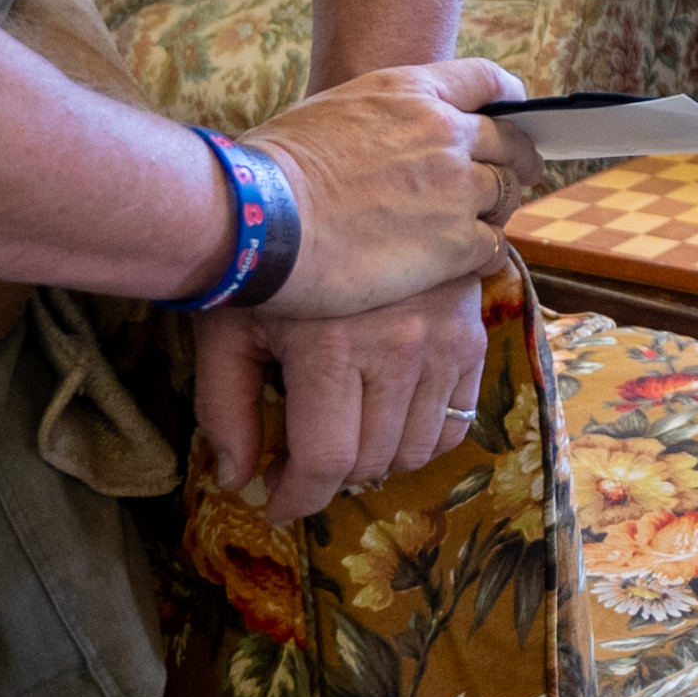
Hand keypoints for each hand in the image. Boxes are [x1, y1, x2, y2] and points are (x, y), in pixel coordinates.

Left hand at [189, 278, 490, 523]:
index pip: (326, 460)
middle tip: (302, 463)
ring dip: (379, 459)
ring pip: (419, 448)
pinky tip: (390, 417)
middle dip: (329, 478)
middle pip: (371, 460)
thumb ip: (226, 408)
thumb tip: (236, 479)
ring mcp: (444, 340)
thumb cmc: (268, 264)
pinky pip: (459, 418)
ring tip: (346, 437)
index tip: (277, 504)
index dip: (297, 498)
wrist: (337, 192)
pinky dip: (426, 435)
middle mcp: (399, 348)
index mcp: (332, 348)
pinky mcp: (471, 333)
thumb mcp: (230, 328)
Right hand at [231, 56, 539, 316]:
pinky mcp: (455, 244)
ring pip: (505, 196)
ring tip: (480, 227)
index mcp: (411, 93)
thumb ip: (375, 121)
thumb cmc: (270, 171)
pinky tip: (464, 264)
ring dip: (496, 211)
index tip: (516, 110)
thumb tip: (378, 140)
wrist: (260, 220)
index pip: (485, 80)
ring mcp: (455, 188)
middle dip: (518, 160)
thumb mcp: (327, 113)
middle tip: (518, 177)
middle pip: (510, 143)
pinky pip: (493, 247)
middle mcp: (445, 133)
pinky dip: (484, 255)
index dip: (508, 98)